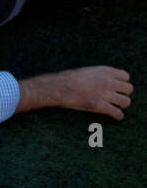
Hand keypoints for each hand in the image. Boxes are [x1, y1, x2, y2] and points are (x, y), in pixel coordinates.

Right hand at [18, 66, 132, 119]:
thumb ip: (100, 75)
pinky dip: (118, 116)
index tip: (118, 87)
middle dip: (124, 93)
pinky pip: (116, 112)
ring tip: (117, 107)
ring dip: (122, 105)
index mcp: (105, 71)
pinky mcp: (100, 106)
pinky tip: (116, 116)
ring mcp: (105, 94)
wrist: (58, 87)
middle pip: (129, 89)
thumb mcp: (87, 71)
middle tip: (117, 97)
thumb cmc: (67, 79)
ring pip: (125, 101)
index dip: (122, 83)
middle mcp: (108, 81)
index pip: (126, 76)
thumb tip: (105, 81)